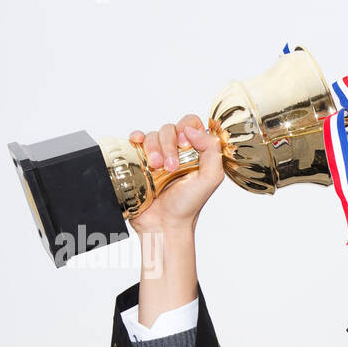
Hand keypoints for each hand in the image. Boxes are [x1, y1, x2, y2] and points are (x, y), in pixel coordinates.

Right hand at [128, 114, 224, 234]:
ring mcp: (158, 155)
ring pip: (152, 135)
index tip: (185, 145)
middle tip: (170, 167)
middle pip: (170, 128)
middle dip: (168, 145)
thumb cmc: (188, 204)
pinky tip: (137, 144)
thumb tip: (193, 130)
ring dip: (153, 148)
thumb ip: (211, 151)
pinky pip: (136, 140)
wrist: (164, 223)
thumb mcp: (210, 178)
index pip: (191, 124)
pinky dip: (136, 138)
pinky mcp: (140, 160)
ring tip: (156, 168)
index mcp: (196, 151)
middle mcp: (177, 151)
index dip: (187, 128)